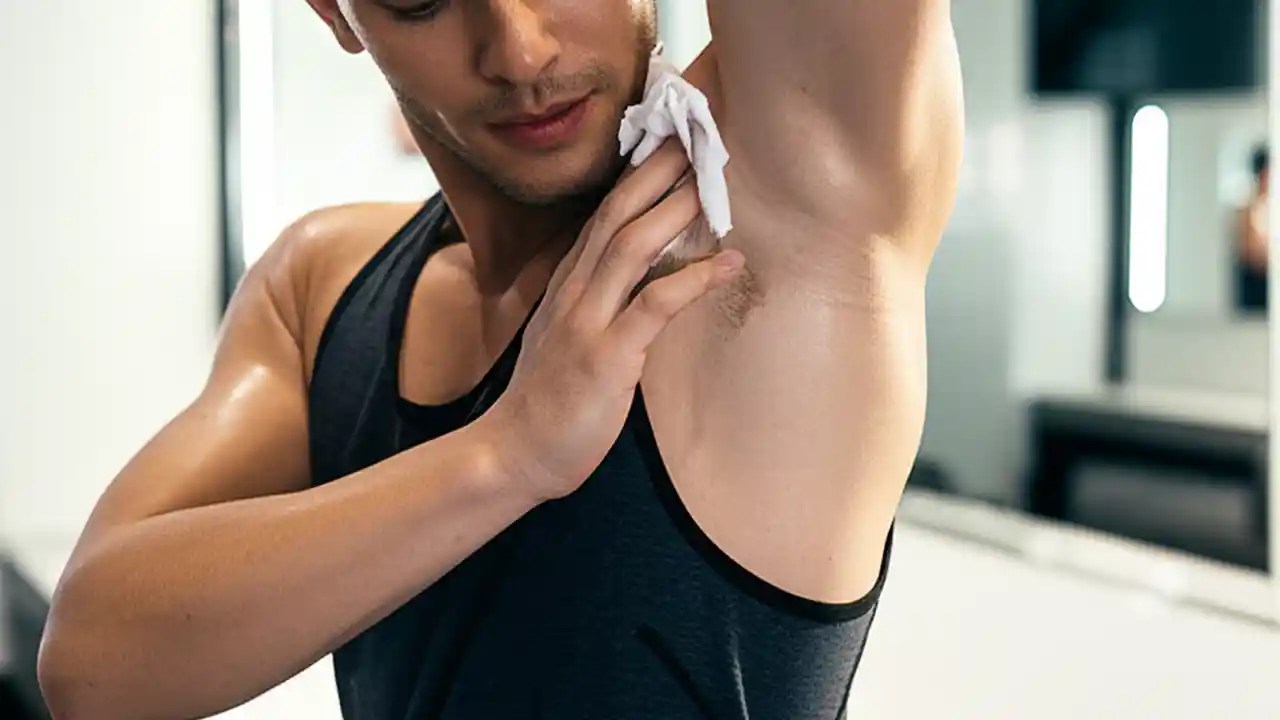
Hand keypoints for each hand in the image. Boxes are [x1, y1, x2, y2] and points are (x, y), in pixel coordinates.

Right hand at [483, 141, 744, 502]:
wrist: (512, 453)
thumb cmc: (547, 400)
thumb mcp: (569, 336)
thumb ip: (599, 303)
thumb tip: (645, 278)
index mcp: (568, 285)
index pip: (603, 214)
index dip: (637, 176)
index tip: (669, 143)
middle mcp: (574, 292)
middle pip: (616, 214)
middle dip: (656, 171)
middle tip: (695, 136)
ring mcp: (587, 322)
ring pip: (632, 247)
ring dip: (674, 210)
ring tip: (711, 182)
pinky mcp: (606, 357)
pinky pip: (654, 306)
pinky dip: (693, 279)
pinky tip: (729, 264)